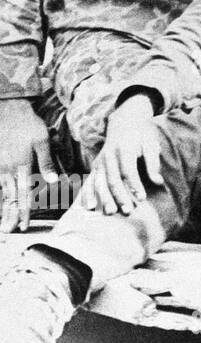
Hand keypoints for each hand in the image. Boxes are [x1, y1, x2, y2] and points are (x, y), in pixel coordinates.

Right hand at [0, 99, 55, 232]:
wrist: (7, 111)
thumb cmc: (27, 125)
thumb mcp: (41, 140)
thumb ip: (45, 162)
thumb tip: (53, 181)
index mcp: (21, 166)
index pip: (23, 195)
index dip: (25, 211)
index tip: (25, 225)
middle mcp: (8, 170)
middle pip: (9, 198)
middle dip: (10, 216)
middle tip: (10, 231)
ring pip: (1, 193)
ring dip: (3, 209)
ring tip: (3, 224)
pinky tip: (0, 203)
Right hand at [82, 94, 162, 215]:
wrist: (125, 121)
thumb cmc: (142, 134)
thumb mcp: (151, 143)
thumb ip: (153, 163)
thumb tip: (158, 181)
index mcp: (124, 149)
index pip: (128, 171)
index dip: (134, 185)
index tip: (142, 199)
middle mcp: (109, 155)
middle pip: (113, 179)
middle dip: (120, 196)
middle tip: (128, 211)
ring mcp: (100, 160)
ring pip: (100, 182)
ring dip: (104, 198)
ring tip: (110, 212)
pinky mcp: (95, 165)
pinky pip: (90, 181)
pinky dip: (89, 193)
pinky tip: (90, 206)